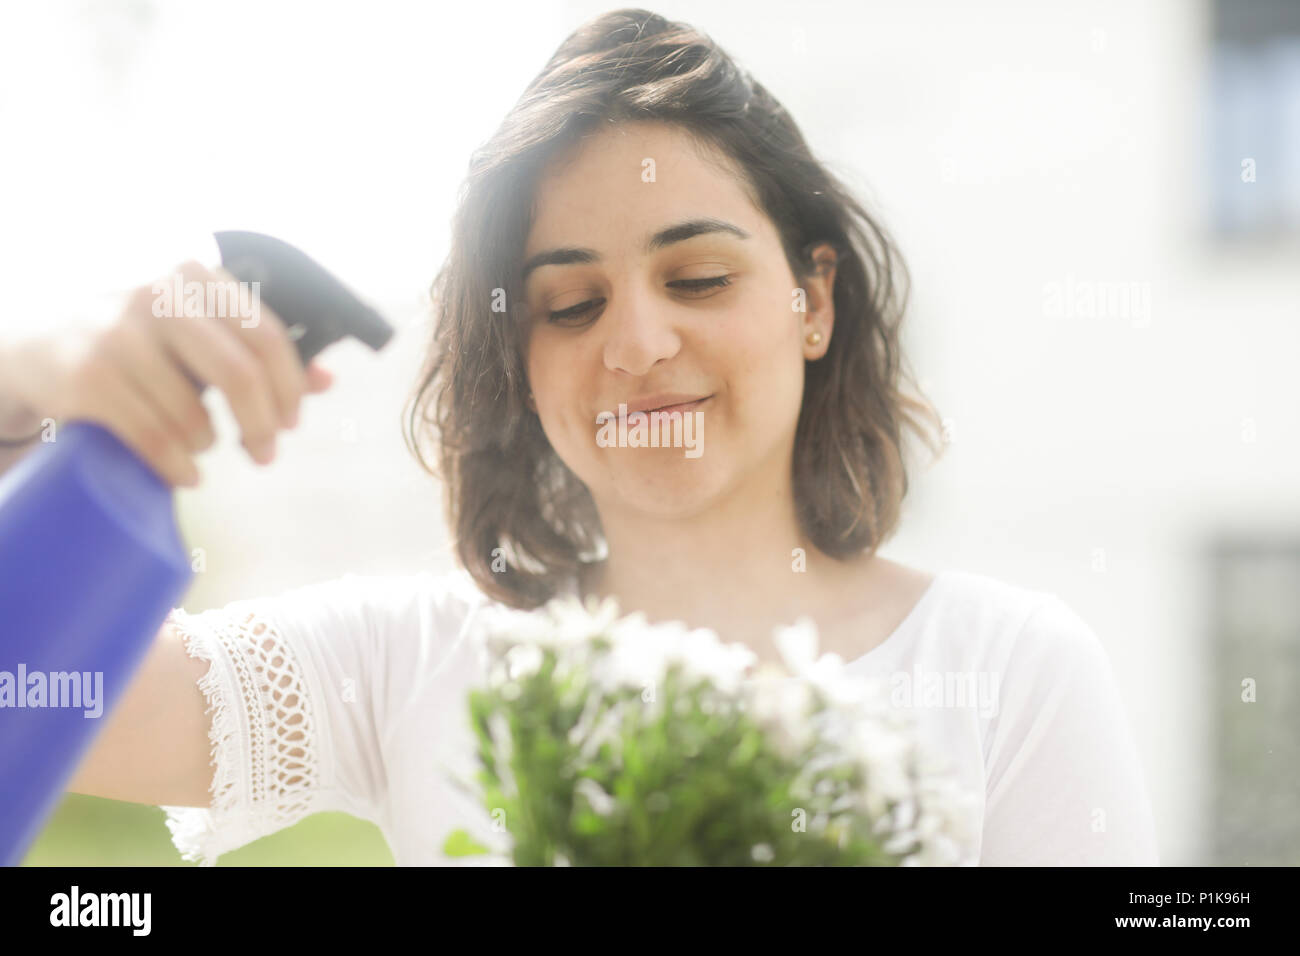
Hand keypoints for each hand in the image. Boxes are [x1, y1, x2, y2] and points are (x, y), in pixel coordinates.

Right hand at [0, 260, 333, 486]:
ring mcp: (118, 333)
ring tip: (204, 450)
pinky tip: (185, 473)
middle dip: (263, 426)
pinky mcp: (88, 375)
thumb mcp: (194, 335)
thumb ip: (258, 351)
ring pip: (194, 413)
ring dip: (209, 445)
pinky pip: (154, 437)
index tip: (292, 423)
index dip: (290, 388)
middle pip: (241, 374)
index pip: (268, 335)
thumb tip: (327, 381)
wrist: (36, 345)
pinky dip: (178, 465)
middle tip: (265, 454)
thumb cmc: (135, 343)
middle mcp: (158, 295)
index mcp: (195, 277)